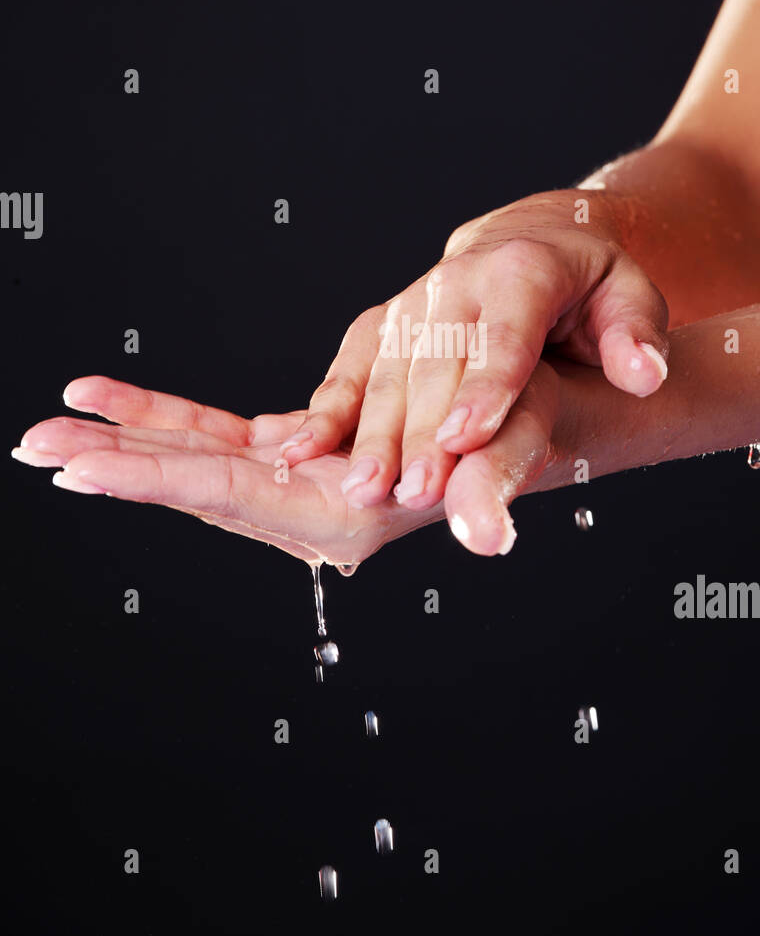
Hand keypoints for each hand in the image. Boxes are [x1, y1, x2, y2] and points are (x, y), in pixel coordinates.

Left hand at [12, 365, 568, 558]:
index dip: (154, 475)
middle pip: (197, 484)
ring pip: (198, 463)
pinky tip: (114, 399)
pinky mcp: (296, 456)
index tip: (78, 463)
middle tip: (33, 443)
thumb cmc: (528, 426)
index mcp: (347, 513)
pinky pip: (218, 436)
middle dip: (116, 462)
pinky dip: (167, 418)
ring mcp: (299, 485)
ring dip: (128, 442)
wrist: (533, 418)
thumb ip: (497, 489)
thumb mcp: (515, 443)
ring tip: (55, 421)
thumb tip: (489, 536)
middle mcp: (312, 509)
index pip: (231, 492)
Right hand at [280, 186, 667, 513]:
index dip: (485, 386)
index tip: (469, 436)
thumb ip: (637, 335)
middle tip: (418, 493)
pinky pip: (351, 367)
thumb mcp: (630, 295)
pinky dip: (325, 409)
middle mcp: (457, 280)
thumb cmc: (588, 280)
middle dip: (424, 431)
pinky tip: (299, 453)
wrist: (531, 237)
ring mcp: (413, 302)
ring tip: (365, 489)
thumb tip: (644, 374)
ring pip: (389, 372)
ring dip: (373, 434)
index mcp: (523, 270)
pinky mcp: (384, 323)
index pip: (503, 335)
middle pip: (438, 365)